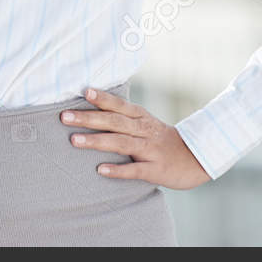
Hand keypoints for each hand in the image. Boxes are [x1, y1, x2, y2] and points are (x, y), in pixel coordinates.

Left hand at [60, 86, 211, 189]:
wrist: (196, 159)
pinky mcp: (155, 170)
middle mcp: (144, 131)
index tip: (84, 91)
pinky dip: (118, 170)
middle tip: (64, 117)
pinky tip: (100, 170)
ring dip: (97, 141)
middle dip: (88, 119)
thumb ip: (121, 116)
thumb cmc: (161, 139)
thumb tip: (89, 104)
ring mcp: (150, 150)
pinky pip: (134, 170)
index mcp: (141, 117)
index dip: (103, 98)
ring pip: (121, 143)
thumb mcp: (145, 123)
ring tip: (74, 140)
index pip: (119, 105)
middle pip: (114, 122)